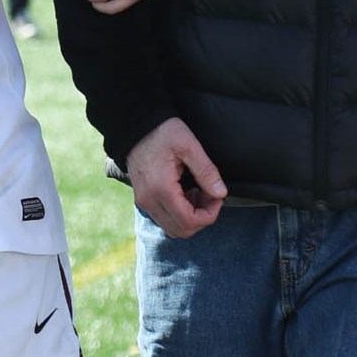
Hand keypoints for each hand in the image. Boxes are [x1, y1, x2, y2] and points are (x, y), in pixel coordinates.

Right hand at [127, 117, 227, 238]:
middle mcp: (149, 201)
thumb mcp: (189, 145)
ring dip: (191, 217)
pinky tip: (186, 193)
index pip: (189, 221)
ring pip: (173, 228)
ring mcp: (144, 202)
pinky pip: (164, 218)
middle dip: (202, 218)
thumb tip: (221, 193)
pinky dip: (179, 213)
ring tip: (198, 193)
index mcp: (161, 189)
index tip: (217, 197)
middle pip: (182, 230)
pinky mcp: (143, 199)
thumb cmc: (162, 132)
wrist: (135, 126)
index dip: (210, 214)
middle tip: (210, 195)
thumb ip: (206, 171)